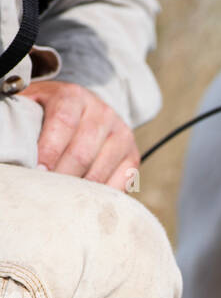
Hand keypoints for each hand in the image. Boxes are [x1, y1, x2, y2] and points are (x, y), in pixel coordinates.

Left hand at [21, 79, 139, 190]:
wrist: (91, 110)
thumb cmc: (54, 112)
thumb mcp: (37, 103)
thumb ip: (23, 115)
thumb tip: (10, 139)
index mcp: (75, 96)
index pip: (63, 123)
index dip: (49, 150)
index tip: (37, 171)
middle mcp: (102, 113)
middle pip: (82, 152)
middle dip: (62, 176)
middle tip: (46, 192)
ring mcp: (121, 135)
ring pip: (100, 172)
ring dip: (79, 191)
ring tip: (63, 200)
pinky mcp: (132, 156)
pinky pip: (119, 184)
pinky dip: (100, 197)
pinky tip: (84, 200)